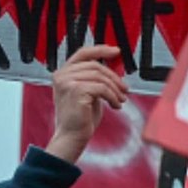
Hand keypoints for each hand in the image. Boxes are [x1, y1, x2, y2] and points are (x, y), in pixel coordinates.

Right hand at [47, 45, 127, 162]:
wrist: (72, 137)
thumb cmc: (80, 118)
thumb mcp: (89, 93)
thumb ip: (96, 79)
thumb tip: (115, 70)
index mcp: (63, 73)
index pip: (83, 54)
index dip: (101, 50)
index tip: (116, 52)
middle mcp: (62, 75)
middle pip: (95, 65)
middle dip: (114, 77)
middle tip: (125, 88)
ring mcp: (67, 82)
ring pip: (100, 77)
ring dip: (115, 89)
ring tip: (120, 100)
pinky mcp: (75, 90)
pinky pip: (102, 88)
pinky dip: (113, 97)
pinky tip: (115, 106)